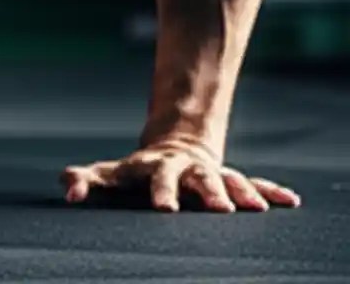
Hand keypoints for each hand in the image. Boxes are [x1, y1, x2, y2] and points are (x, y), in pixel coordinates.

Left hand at [60, 141, 300, 212]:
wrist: (176, 145)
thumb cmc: (137, 169)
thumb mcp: (111, 173)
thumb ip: (87, 179)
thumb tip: (66, 187)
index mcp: (155, 167)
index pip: (153, 178)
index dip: (161, 192)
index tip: (166, 209)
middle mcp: (185, 168)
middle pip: (197, 178)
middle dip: (208, 192)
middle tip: (218, 209)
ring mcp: (209, 172)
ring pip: (228, 179)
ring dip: (242, 192)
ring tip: (255, 209)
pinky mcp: (230, 179)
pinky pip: (254, 183)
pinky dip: (270, 191)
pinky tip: (289, 201)